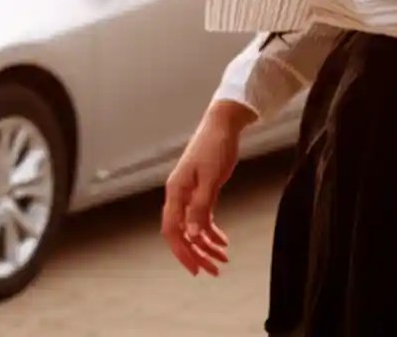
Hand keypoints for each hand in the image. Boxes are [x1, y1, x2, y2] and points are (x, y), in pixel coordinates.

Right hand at [160, 101, 255, 275]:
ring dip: (206, 245)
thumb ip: (200, 206)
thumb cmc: (214, 147)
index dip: (182, 252)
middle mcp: (179, 196)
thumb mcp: (209, 178)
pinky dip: (212, 232)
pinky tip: (223, 241)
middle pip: (182, 233)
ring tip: (224, 259)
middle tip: (214, 271)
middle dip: (196, 254)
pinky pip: (203, 219)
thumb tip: (191, 234)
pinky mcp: (202, 192)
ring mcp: (190, 195)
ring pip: (193, 228)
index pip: (172, 230)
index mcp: (176, 192)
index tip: (195, 270)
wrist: (222, 126)